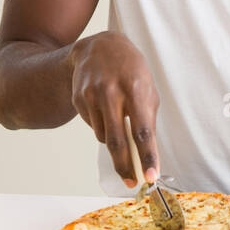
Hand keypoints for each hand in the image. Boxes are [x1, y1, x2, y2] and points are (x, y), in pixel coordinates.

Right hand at [67, 32, 159, 188]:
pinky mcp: (78, 98)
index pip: (143, 130)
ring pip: (103, 137)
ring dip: (114, 140)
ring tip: (118, 118)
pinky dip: (102, 126)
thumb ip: (148, 119)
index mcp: (136, 89)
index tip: (151, 176)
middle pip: (118, 141)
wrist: (100, 47)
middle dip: (125, 166)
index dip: (148, 156)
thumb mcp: (147, 89)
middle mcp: (111, 92)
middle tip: (132, 183)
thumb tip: (147, 156)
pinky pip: (92, 126)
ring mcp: (91, 95)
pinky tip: (104, 108)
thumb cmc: (132, 72)